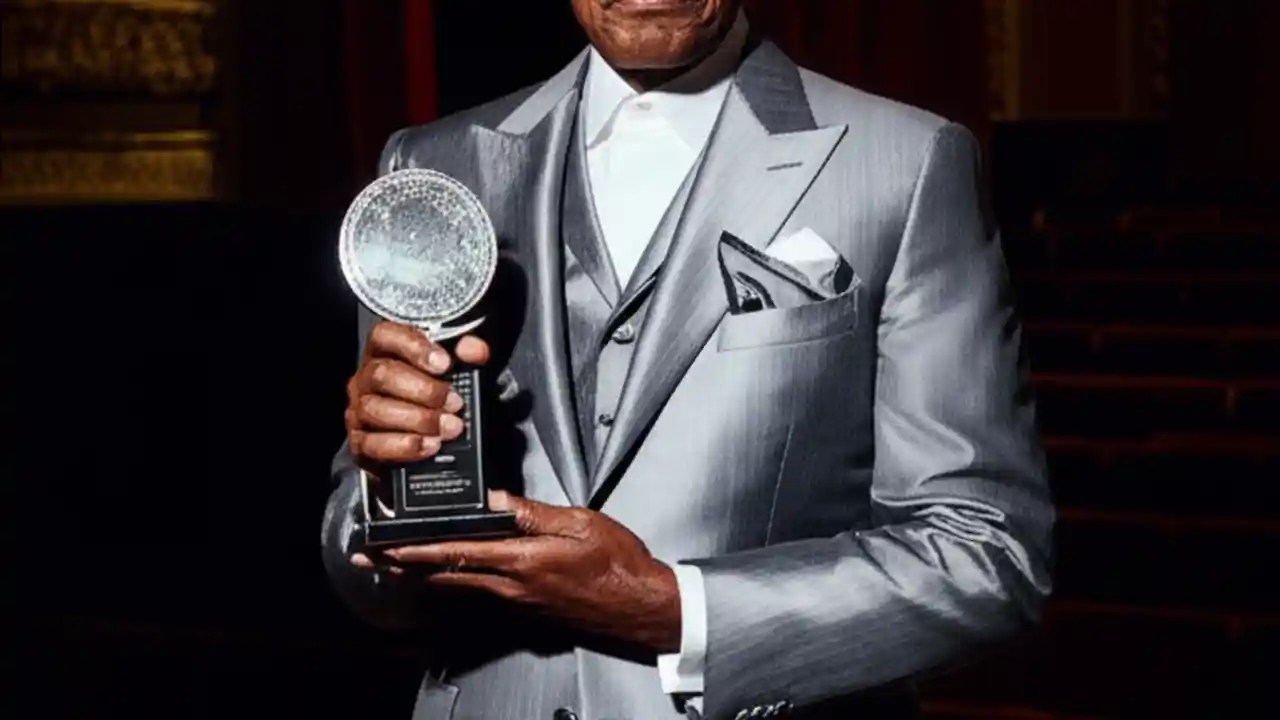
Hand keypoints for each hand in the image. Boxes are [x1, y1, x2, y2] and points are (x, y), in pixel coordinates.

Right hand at [345, 321, 489, 470]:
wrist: (418, 444)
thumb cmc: (435, 398)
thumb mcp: (456, 370)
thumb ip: (467, 354)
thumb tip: (473, 349)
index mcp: (385, 352)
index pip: (385, 335)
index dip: (413, 347)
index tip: (444, 363)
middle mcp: (366, 378)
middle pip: (381, 374)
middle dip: (424, 390)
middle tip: (455, 403)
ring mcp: (358, 410)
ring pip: (375, 408)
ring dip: (418, 419)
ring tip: (449, 427)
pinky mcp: (359, 442)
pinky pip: (373, 444)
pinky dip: (404, 446)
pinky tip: (429, 444)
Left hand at [357, 491, 682, 653]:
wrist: (640, 606)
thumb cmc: (617, 563)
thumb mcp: (579, 524)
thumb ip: (532, 513)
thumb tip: (495, 498)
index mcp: (522, 560)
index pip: (456, 552)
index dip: (415, 549)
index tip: (384, 545)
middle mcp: (511, 586)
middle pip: (445, 574)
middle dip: (404, 565)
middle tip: (370, 558)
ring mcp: (517, 601)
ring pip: (459, 585)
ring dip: (423, 573)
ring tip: (395, 564)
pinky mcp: (526, 608)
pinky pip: (479, 594)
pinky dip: (453, 581)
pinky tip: (445, 576)